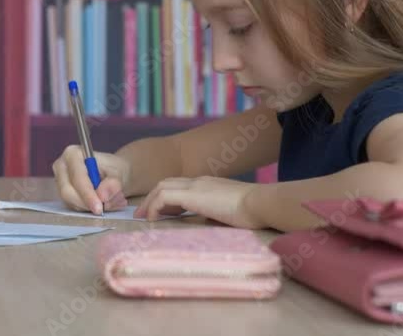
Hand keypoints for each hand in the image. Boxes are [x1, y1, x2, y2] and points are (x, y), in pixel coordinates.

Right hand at [52, 145, 131, 214]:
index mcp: (73, 154)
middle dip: (86, 203)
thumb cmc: (113, 169)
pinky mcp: (63, 193)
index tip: (98, 207)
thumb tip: (102, 195)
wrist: (112, 174)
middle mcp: (61, 166)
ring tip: (109, 201)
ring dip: (89, 206)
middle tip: (102, 209)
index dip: (87, 194)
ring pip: (70, 202)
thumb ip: (113, 183)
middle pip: (67, 192)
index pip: (77, 177)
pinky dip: (88, 208)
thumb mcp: (118, 173)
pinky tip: (101, 203)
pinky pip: (73, 206)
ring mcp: (60, 181)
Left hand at [133, 176, 265, 228]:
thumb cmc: (252, 211)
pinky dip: (154, 206)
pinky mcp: (192, 195)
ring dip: (149, 202)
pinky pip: (163, 197)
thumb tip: (208, 221)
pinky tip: (151, 219)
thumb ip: (215, 213)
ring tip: (142, 217)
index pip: (179, 186)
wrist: (260, 202)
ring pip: (161, 187)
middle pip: (166, 183)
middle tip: (142, 214)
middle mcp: (198, 181)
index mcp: (207, 184)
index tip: (159, 213)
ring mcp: (195, 186)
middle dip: (151, 198)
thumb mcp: (228, 212)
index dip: (165, 198)